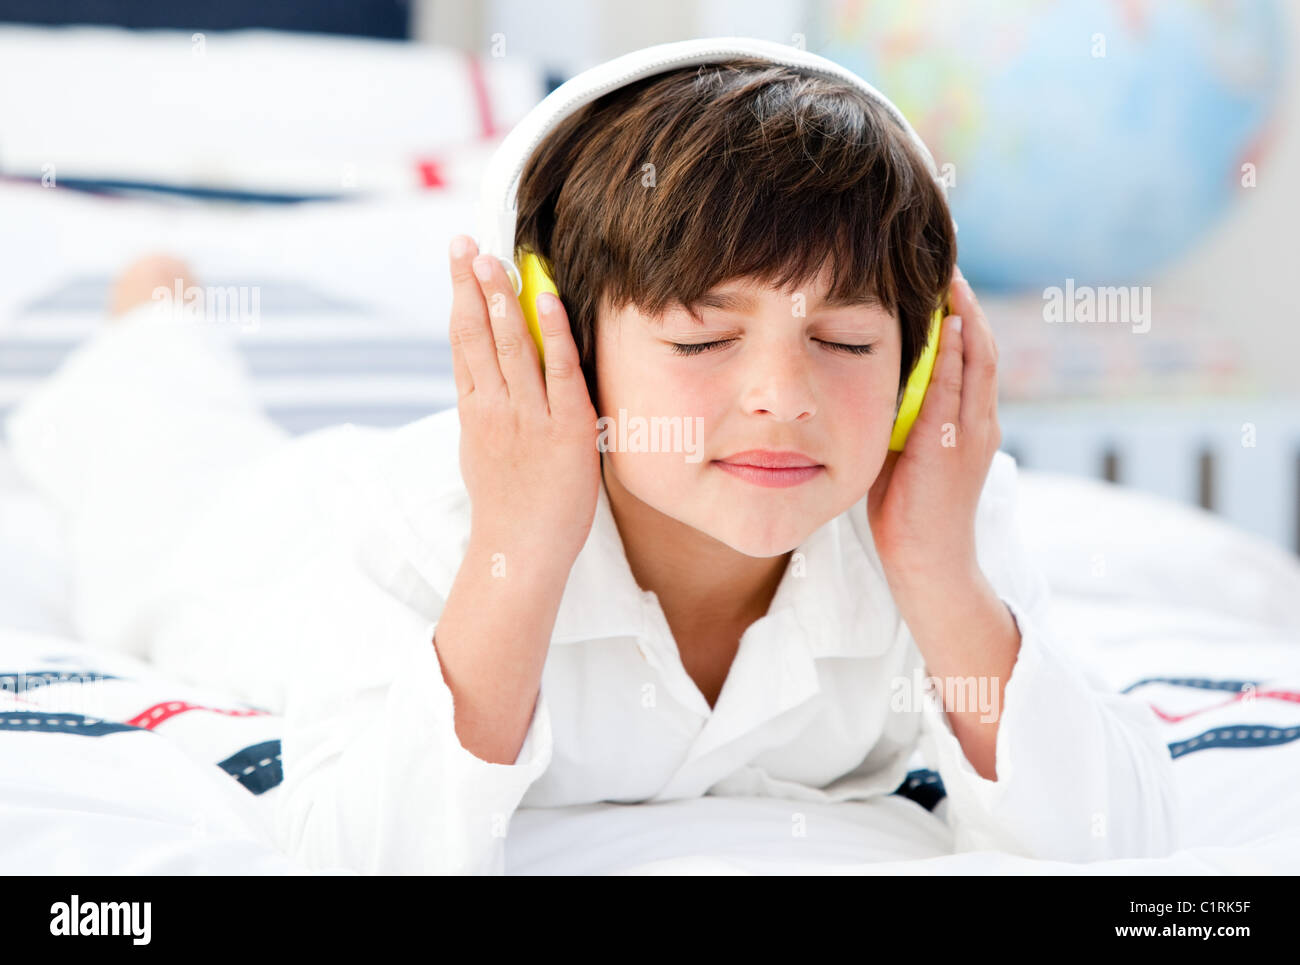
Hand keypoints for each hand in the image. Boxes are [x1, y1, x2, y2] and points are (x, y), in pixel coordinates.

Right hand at [447, 236, 600, 563]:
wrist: (520, 552)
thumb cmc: (508, 507)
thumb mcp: (482, 452)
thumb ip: (486, 410)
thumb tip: (486, 378)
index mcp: (474, 410)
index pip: (461, 341)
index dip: (459, 296)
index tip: (459, 259)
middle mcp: (494, 407)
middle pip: (476, 333)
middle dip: (471, 284)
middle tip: (466, 242)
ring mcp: (528, 417)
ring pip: (510, 345)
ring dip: (503, 297)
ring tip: (497, 258)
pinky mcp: (565, 429)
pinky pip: (559, 372)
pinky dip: (552, 334)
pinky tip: (547, 300)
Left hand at [867, 264, 1000, 585]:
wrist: (928, 563)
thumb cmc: (908, 513)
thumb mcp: (902, 452)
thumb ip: (898, 417)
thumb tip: (866, 382)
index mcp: (970, 423)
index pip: (972, 356)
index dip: (962, 315)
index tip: (944, 279)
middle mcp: (979, 422)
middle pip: (982, 347)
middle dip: (967, 303)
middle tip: (952, 261)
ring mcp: (971, 434)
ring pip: (978, 361)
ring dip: (967, 316)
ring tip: (953, 276)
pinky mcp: (954, 448)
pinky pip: (956, 392)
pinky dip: (955, 355)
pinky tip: (949, 325)